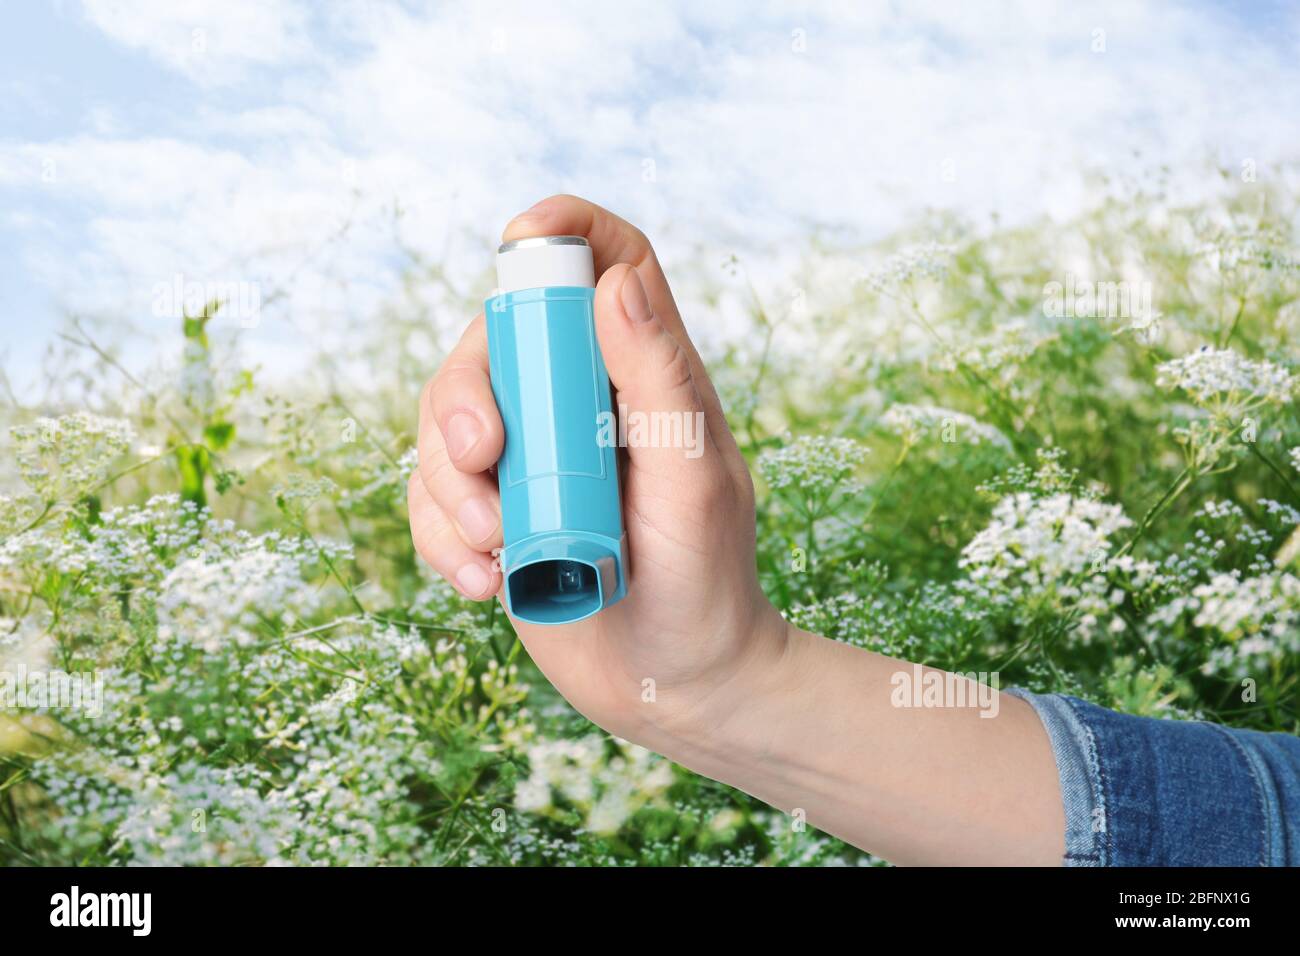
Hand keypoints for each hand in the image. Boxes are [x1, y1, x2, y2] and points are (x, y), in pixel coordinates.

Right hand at [409, 195, 787, 746]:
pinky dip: (441, 537)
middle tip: (483, 454)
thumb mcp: (693, 478)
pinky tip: (484, 582)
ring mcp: (531, 458)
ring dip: (448, 483)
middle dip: (465, 395)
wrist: (679, 682)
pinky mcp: (494, 514)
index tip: (523, 235)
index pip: (609, 263)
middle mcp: (578, 403)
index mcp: (643, 374)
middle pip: (493, 344)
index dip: (566, 230)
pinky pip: (432, 499)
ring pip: (444, 423)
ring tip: (492, 550)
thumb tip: (615, 281)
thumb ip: (659, 380)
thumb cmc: (706, 578)